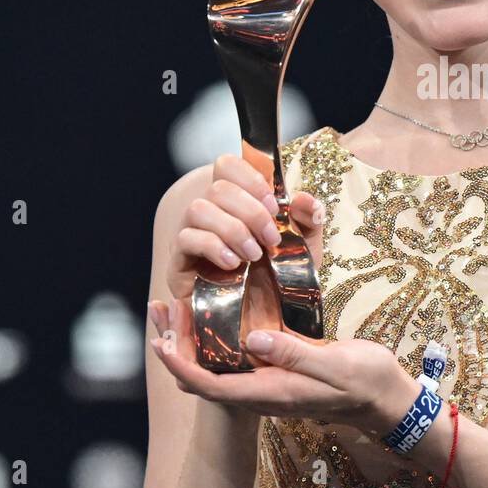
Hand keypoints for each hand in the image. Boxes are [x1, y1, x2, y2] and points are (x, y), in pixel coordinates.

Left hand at [147, 297, 415, 435]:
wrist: (385, 397)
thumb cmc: (364, 381)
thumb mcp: (334, 365)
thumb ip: (294, 354)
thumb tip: (253, 340)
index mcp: (269, 392)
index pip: (208, 385)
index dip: (179, 364)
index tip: (159, 340)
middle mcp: (260, 391)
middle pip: (201, 377)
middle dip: (175, 346)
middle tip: (161, 308)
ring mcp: (266, 383)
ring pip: (213, 368)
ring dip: (190, 340)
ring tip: (176, 306)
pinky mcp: (275, 371)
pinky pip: (232, 359)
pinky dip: (214, 336)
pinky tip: (215, 311)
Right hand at [164, 152, 324, 303]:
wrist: (268, 322)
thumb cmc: (283, 279)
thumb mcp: (306, 247)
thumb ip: (308, 218)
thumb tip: (305, 199)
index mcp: (236, 202)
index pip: (227, 165)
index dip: (250, 178)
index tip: (274, 205)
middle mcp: (210, 214)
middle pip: (217, 186)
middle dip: (249, 211)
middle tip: (270, 238)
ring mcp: (191, 236)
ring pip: (197, 209)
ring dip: (232, 229)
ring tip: (253, 255)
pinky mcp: (178, 263)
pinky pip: (185, 240)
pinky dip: (213, 247)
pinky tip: (233, 264)